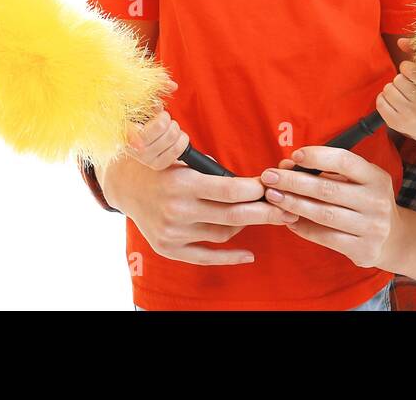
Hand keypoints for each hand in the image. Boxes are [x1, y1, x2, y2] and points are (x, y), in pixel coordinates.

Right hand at [99, 148, 297, 266]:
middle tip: (288, 209)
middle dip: (266, 213)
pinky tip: (249, 254)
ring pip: (223, 234)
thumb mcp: (184, 159)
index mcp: (183, 184)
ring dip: (245, 225)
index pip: (230, 191)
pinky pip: (206, 257)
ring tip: (257, 214)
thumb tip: (252, 185)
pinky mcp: (168, 248)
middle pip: (234, 216)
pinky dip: (230, 257)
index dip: (257, 190)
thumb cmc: (162, 166)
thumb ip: (213, 172)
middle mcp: (177, 210)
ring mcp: (173, 233)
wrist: (126, 185)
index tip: (273, 186)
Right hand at [124, 78, 190, 170]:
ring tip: (166, 128)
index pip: (136, 127)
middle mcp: (131, 145)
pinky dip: (182, 140)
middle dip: (166, 117)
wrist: (134, 139)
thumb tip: (172, 85)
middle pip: (162, 125)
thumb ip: (156, 85)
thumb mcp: (141, 97)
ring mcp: (143, 157)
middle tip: (162, 118)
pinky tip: (175, 137)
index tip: (157, 111)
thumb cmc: (137, 113)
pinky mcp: (157, 165)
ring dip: (174, 127)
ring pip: (172, 135)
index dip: (155, 118)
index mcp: (122, 128)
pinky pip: (178, 149)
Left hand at [259, 146, 402, 269]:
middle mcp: (376, 201)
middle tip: (269, 176)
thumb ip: (329, 172)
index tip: (294, 155)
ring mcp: (371, 227)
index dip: (317, 157)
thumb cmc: (365, 201)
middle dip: (294, 181)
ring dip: (293, 204)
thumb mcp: (360, 181)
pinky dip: (303, 228)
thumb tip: (289, 164)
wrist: (394, 238)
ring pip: (323, 214)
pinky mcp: (362, 249)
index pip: (345, 161)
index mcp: (376, 177)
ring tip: (273, 196)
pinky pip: (325, 237)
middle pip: (328, 189)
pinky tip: (287, 220)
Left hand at [376, 37, 415, 141]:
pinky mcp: (398, 123)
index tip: (413, 77)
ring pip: (388, 89)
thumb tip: (400, 41)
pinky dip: (383, 100)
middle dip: (400, 81)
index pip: (409, 69)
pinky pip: (380, 102)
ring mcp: (411, 115)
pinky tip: (393, 103)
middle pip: (397, 79)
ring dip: (392, 90)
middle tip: (409, 90)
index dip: (408, 70)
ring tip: (402, 97)